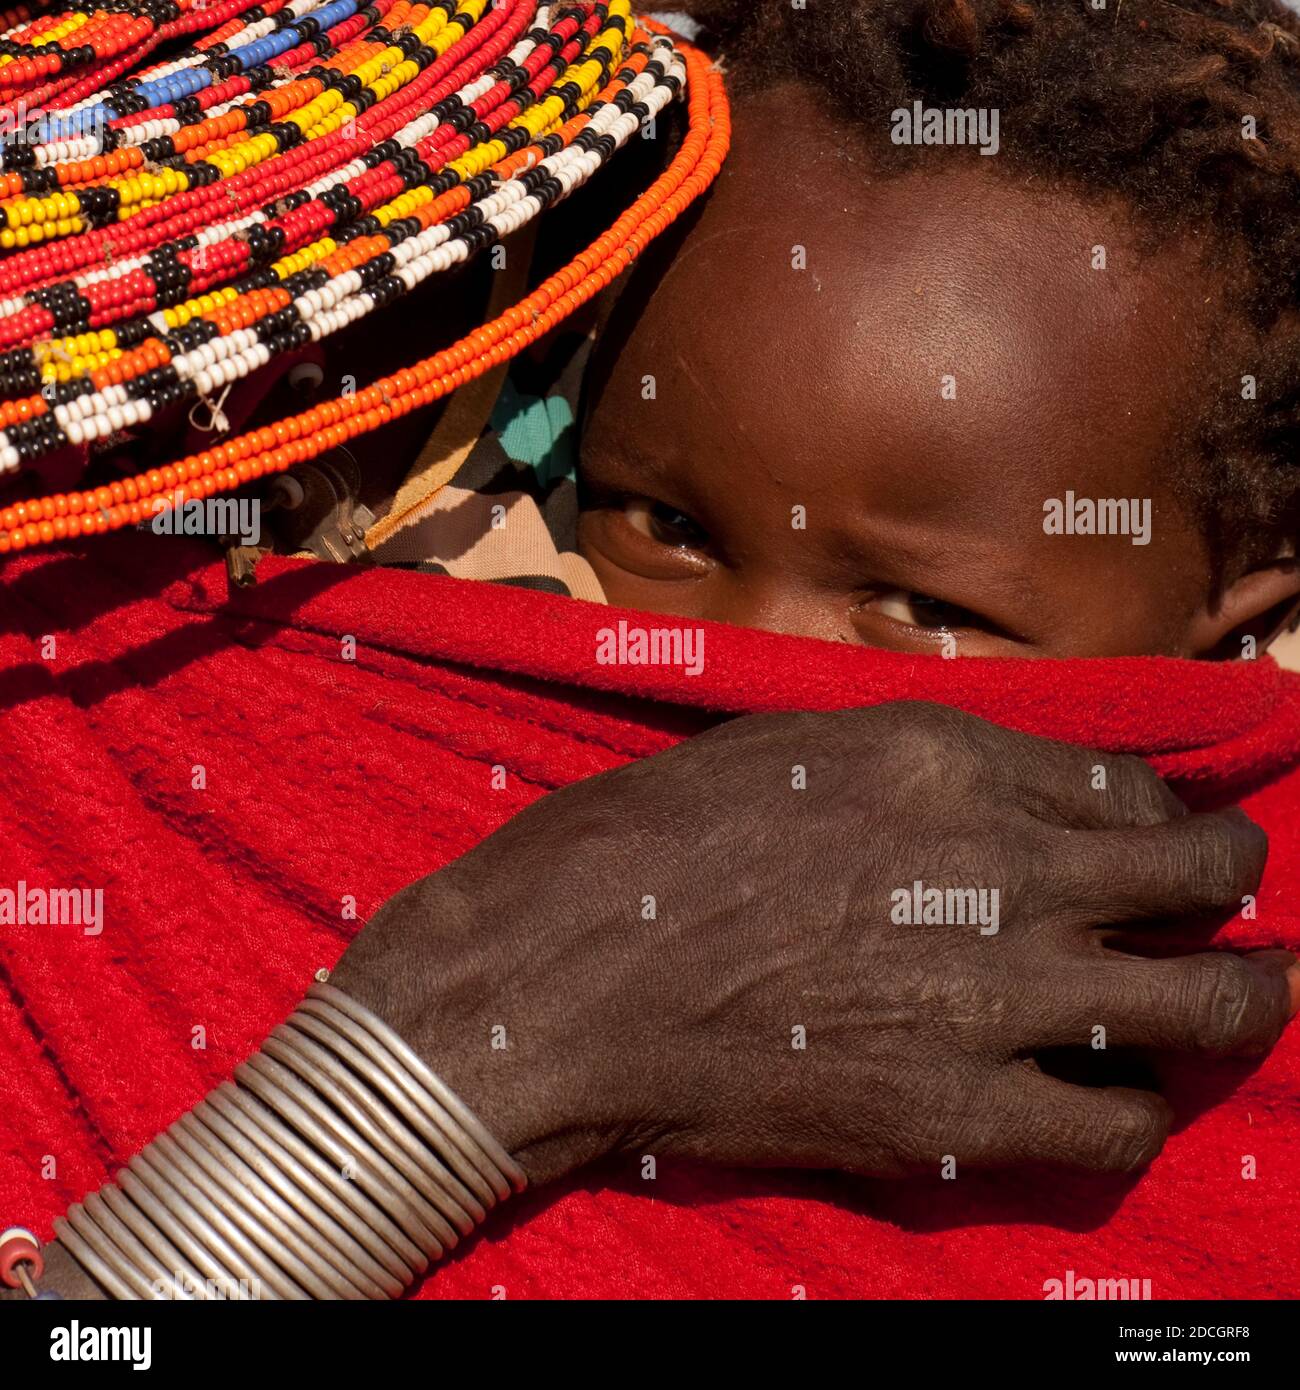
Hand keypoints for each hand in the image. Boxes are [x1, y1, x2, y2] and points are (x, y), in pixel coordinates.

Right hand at [332, 701, 1298, 1183]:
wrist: (549, 980)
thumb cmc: (638, 847)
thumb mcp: (779, 752)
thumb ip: (909, 774)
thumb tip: (999, 799)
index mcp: (941, 758)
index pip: (1120, 778)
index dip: (1148, 808)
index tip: (1148, 832)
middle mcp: (997, 861)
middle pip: (1199, 873)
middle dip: (1233, 880)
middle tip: (1235, 899)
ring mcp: (991, 992)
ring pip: (1203, 1004)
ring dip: (1235, 998)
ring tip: (1238, 1000)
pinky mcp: (956, 1112)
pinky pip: (1116, 1121)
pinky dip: (1129, 1106)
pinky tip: (1100, 1093)